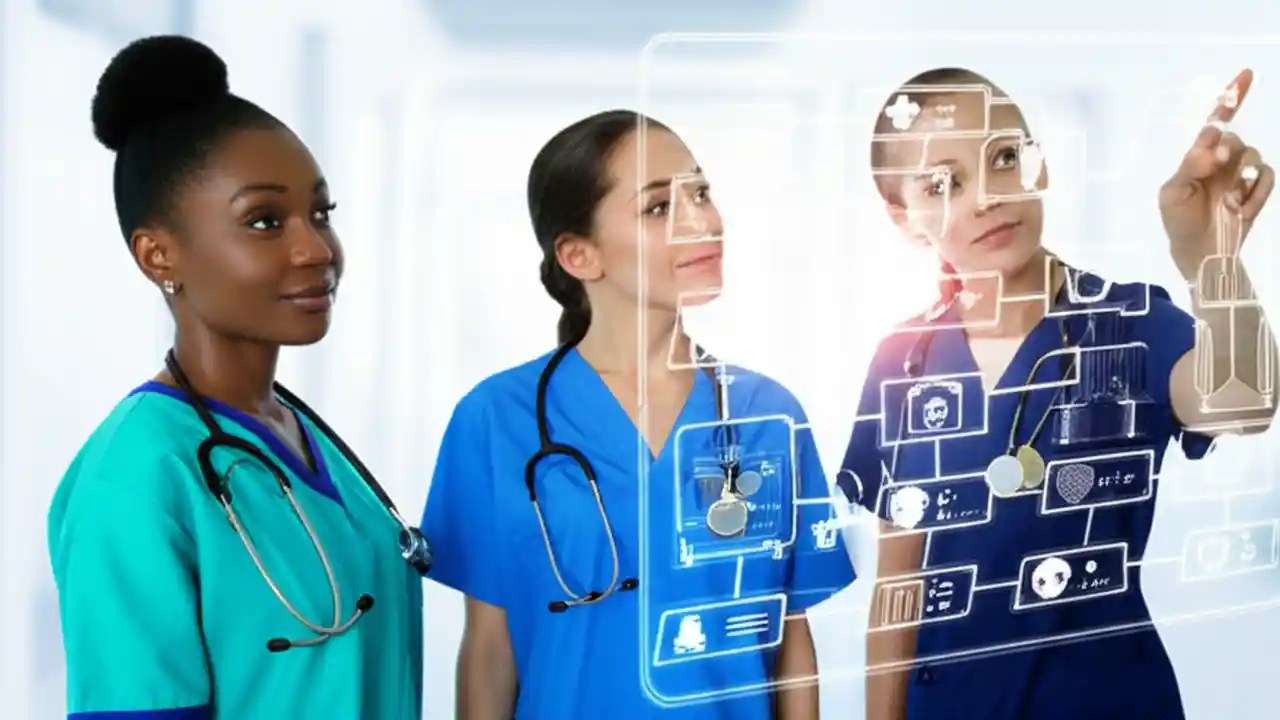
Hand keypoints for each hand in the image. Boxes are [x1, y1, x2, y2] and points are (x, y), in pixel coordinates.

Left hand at [1160, 69, 1275, 280]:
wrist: (1199, 250)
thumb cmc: (1179, 220)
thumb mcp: (1173, 194)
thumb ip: (1190, 166)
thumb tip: (1211, 144)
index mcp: (1200, 156)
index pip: (1217, 122)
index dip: (1232, 97)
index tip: (1245, 75)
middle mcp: (1224, 160)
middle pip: (1237, 140)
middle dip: (1229, 152)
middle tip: (1219, 167)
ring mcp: (1242, 174)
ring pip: (1254, 156)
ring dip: (1240, 181)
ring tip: (1226, 204)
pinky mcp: (1258, 190)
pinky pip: (1267, 177)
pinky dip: (1254, 195)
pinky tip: (1240, 211)